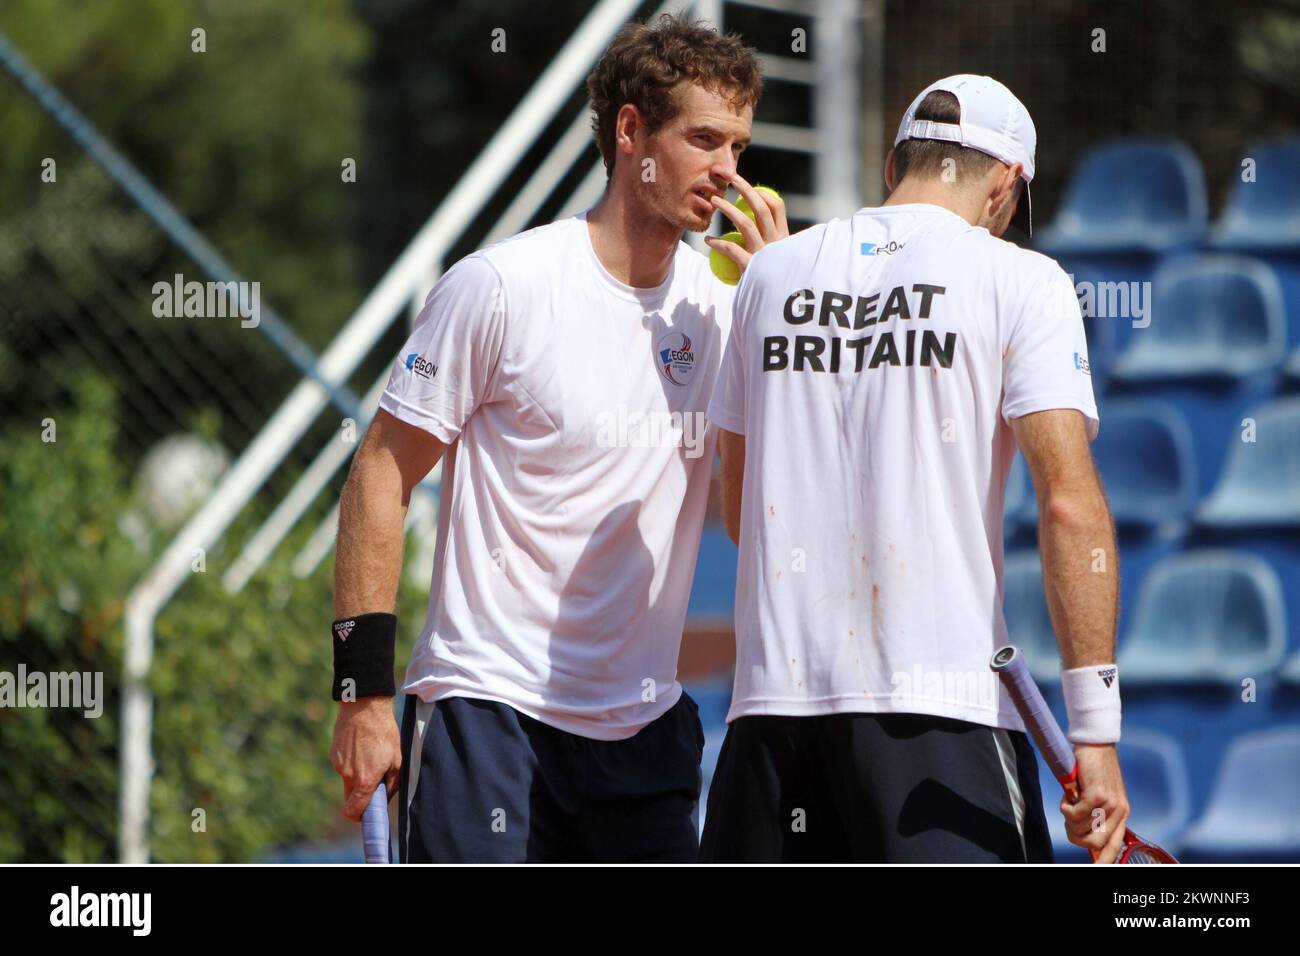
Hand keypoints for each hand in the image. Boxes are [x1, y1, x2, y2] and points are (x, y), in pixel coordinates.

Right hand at [330, 696, 401, 821]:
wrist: (365, 707)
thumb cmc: (385, 733)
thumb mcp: (397, 759)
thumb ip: (392, 784)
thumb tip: (385, 797)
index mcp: (365, 780)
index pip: (353, 811)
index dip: (359, 817)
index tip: (366, 814)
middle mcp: (348, 776)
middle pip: (350, 797)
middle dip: (360, 795)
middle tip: (374, 780)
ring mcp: (338, 765)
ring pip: (347, 779)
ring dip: (357, 774)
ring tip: (370, 754)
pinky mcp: (333, 754)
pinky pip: (343, 765)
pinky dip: (351, 762)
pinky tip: (360, 745)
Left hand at [704, 172, 789, 277]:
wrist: (773, 309)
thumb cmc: (770, 284)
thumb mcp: (774, 263)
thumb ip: (767, 247)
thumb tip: (752, 229)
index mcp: (784, 239)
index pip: (776, 206)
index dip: (762, 193)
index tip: (747, 186)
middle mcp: (777, 244)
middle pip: (761, 208)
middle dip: (745, 189)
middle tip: (729, 178)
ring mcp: (765, 255)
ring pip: (746, 223)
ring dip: (728, 209)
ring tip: (714, 201)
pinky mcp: (752, 268)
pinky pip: (731, 249)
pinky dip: (718, 243)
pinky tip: (707, 240)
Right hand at [1059, 743, 1130, 862]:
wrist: (1096, 742)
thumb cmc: (1092, 767)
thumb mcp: (1097, 792)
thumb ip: (1095, 812)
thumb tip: (1082, 833)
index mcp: (1120, 813)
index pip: (1114, 846)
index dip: (1104, 859)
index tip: (1096, 866)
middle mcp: (1118, 811)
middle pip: (1095, 842)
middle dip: (1076, 835)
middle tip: (1069, 818)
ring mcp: (1109, 803)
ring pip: (1082, 829)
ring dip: (1069, 818)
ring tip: (1069, 800)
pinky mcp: (1097, 794)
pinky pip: (1075, 813)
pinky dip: (1066, 806)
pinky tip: (1068, 793)